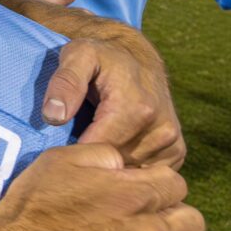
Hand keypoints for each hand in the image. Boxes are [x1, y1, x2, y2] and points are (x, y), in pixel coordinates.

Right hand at [0, 143, 203, 230]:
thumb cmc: (35, 206)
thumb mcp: (64, 160)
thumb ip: (107, 154)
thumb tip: (127, 165)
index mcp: (135, 195)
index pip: (178, 184)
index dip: (158, 182)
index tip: (140, 188)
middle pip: (193, 220)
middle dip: (174, 212)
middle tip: (149, 214)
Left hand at [43, 36, 185, 169]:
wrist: (135, 58)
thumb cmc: (100, 57)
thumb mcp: (77, 56)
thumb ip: (65, 82)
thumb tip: (54, 116)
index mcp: (136, 110)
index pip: (97, 153)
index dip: (75, 153)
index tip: (60, 148)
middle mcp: (161, 129)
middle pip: (114, 167)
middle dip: (92, 161)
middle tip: (74, 146)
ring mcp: (171, 143)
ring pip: (128, 174)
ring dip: (109, 167)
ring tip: (93, 146)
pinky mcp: (176, 152)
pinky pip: (145, 174)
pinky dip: (128, 169)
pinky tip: (114, 152)